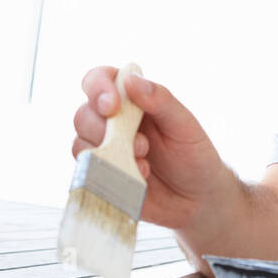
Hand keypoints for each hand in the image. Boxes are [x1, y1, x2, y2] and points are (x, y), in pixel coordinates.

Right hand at [73, 66, 227, 228]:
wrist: (197, 197)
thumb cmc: (192, 155)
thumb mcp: (183, 124)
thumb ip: (160, 100)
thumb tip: (131, 80)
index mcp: (130, 99)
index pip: (99, 79)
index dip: (98, 88)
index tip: (111, 105)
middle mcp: (112, 122)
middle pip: (83, 115)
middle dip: (105, 130)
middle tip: (143, 145)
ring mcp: (104, 149)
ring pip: (80, 143)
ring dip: (110, 153)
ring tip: (146, 163)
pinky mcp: (102, 176)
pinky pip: (88, 172)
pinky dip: (110, 174)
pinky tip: (138, 177)